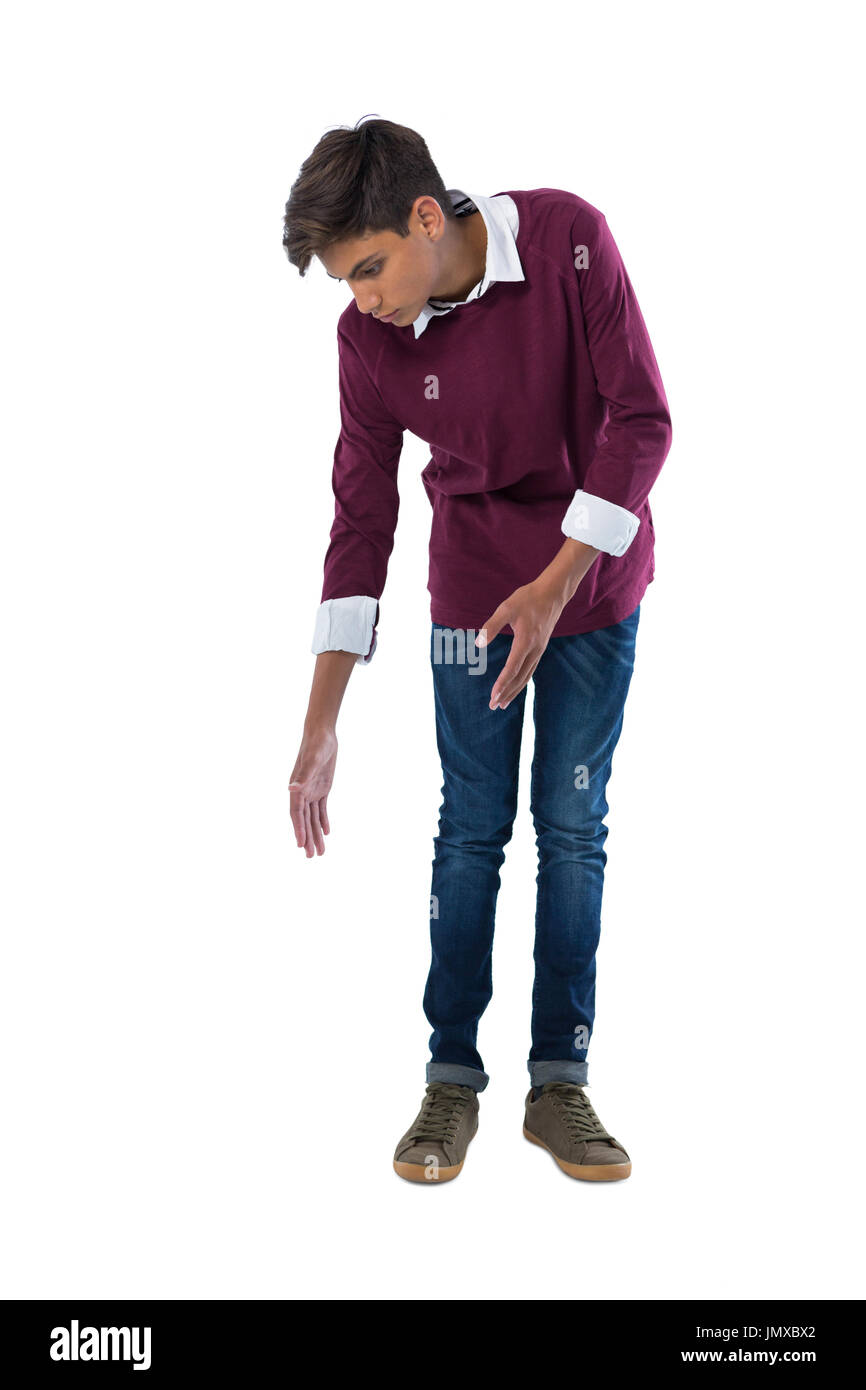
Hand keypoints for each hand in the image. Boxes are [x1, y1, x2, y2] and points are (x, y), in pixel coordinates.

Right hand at [288, 726, 337, 856]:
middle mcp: (302, 792)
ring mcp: (312, 790)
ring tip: (321, 852)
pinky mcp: (322, 788)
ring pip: (313, 817)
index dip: (299, 829)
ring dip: (316, 834)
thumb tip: (291, 789)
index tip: (301, 845)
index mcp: (297, 788)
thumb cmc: (316, 744)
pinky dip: (323, 820)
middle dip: (308, 838)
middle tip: (312, 857)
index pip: (296, 813)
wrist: (322, 733)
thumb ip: (303, 776)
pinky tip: (327, 832)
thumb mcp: (313, 759)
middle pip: (304, 820)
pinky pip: (321, 808)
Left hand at [476, 580, 565, 709]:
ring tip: (503, 704)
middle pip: (519, 678)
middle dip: (506, 693)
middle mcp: (534, 649)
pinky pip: (530, 670)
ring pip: (526, 676)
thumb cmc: (528, 599)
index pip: (512, 668)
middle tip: (493, 706)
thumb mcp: (507, 608)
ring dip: (514, 691)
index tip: (493, 696)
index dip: (502, 684)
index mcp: (525, 641)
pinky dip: (522, 682)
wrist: (553, 594)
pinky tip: (515, 687)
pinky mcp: (540, 648)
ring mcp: (539, 650)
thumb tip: (478, 643)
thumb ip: (492, 626)